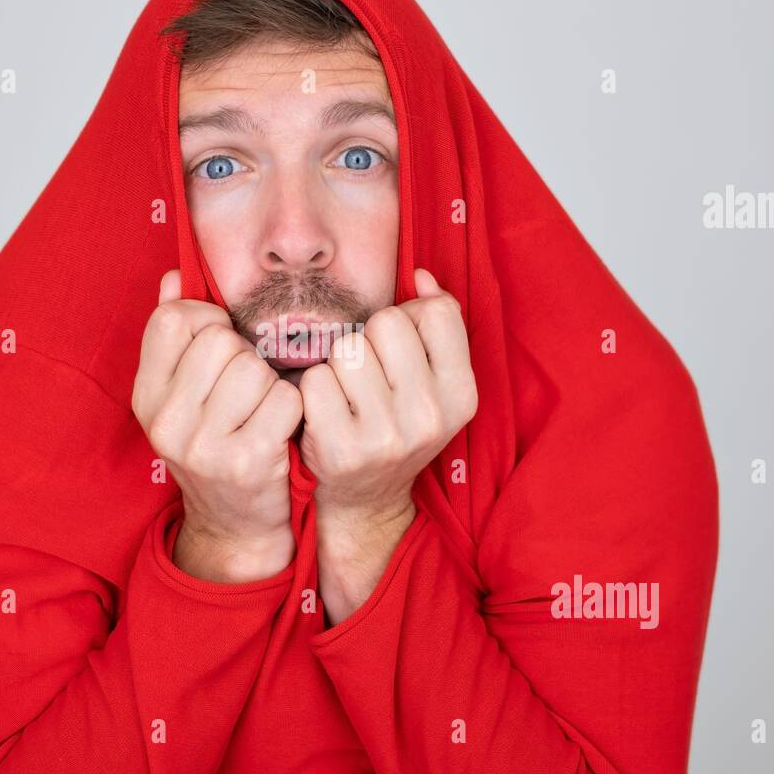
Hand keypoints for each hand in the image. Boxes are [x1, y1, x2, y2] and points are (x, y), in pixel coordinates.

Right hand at [131, 270, 303, 582]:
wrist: (237, 527)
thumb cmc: (218, 446)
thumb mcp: (183, 397)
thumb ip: (177, 339)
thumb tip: (174, 277)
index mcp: (146, 396)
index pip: (170, 320)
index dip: (206, 320)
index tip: (221, 346)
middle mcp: (165, 421)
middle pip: (219, 340)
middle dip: (244, 355)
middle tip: (246, 390)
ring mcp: (202, 445)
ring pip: (254, 367)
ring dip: (271, 383)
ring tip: (262, 410)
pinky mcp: (246, 462)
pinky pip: (285, 399)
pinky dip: (293, 409)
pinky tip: (281, 429)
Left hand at [298, 268, 477, 622]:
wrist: (368, 497)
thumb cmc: (397, 421)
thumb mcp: (434, 381)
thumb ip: (436, 324)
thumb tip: (421, 276)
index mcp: (462, 394)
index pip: (435, 313)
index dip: (408, 318)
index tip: (400, 349)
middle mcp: (430, 417)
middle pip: (386, 324)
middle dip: (369, 339)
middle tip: (368, 375)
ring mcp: (386, 436)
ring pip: (346, 349)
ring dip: (337, 364)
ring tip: (347, 394)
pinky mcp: (340, 449)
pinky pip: (314, 380)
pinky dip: (311, 389)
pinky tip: (325, 412)